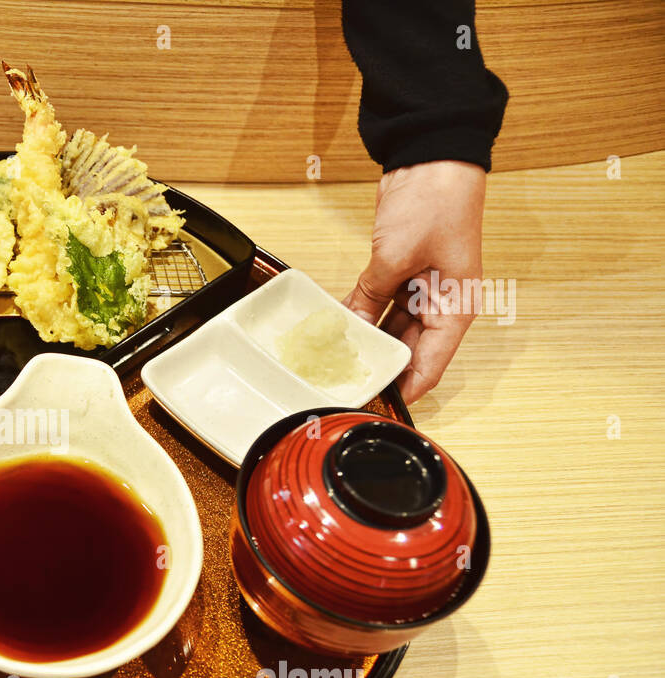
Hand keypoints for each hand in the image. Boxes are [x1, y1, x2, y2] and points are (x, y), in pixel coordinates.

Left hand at [342, 160, 485, 402]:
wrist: (433, 156)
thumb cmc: (436, 203)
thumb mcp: (394, 258)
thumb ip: (370, 297)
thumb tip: (350, 328)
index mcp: (456, 309)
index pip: (430, 368)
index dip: (403, 392)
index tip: (374, 406)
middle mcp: (443, 304)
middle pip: (410, 352)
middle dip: (380, 369)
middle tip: (344, 387)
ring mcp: (424, 289)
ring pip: (393, 330)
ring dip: (368, 343)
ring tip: (336, 363)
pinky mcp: (404, 273)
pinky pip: (383, 305)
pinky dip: (363, 316)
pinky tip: (339, 329)